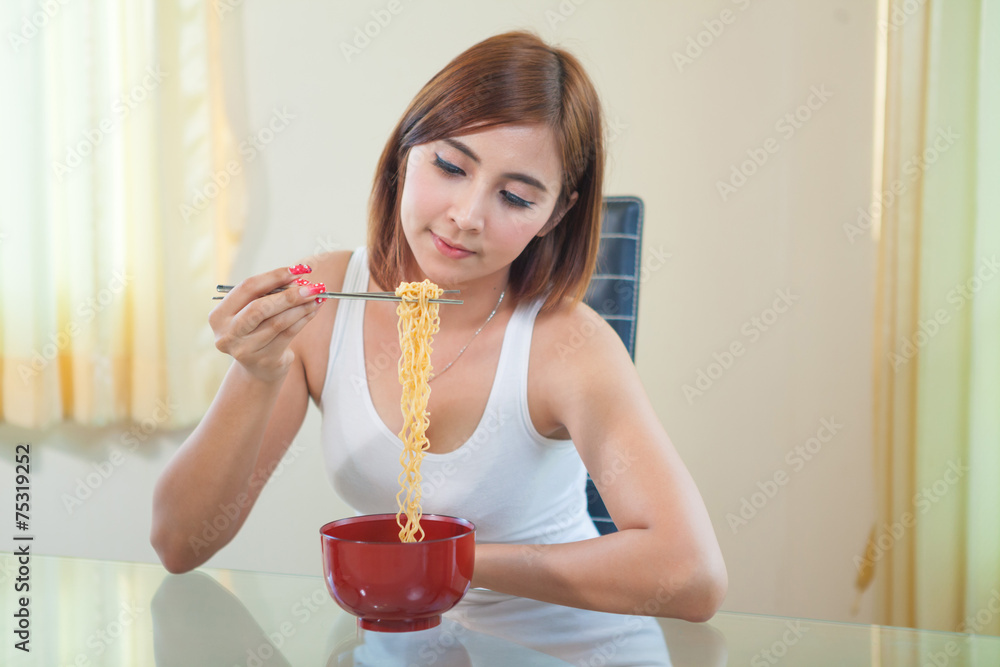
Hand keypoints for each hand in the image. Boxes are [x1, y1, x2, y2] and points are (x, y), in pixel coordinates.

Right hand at [209, 264, 325, 382]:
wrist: (258, 368)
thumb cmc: (257, 330)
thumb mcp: (254, 310)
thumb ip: (270, 293)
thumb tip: (298, 278)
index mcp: (219, 315)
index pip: (247, 288)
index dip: (274, 277)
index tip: (298, 269)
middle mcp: (228, 334)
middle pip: (260, 308)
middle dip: (289, 295)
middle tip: (313, 287)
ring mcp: (245, 350)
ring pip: (278, 322)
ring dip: (302, 307)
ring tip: (317, 296)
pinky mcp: (265, 360)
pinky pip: (288, 334)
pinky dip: (304, 319)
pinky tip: (314, 309)